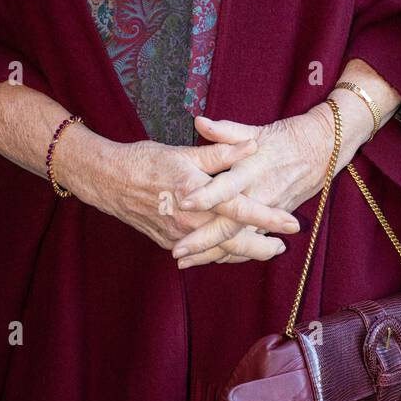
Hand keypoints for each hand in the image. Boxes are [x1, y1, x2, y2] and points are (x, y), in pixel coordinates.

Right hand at [70, 133, 301, 262]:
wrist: (107, 181)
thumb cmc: (145, 160)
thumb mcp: (183, 152)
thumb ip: (220, 152)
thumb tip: (251, 146)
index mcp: (197, 195)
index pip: (241, 210)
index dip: (269, 217)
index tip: (292, 223)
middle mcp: (189, 221)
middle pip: (234, 242)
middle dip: (260, 247)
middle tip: (281, 247)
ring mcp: (178, 235)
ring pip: (217, 252)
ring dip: (242, 253)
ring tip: (263, 250)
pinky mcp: (168, 240)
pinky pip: (200, 253)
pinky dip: (218, 254)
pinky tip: (230, 251)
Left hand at [169, 107, 343, 267]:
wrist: (323, 150)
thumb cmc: (286, 137)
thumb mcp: (256, 131)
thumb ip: (226, 131)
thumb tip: (199, 121)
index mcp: (252, 170)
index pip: (227, 186)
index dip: (206, 196)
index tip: (183, 203)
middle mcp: (261, 194)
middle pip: (231, 224)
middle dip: (203, 240)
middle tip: (177, 252)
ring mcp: (269, 211)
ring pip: (239, 239)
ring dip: (212, 253)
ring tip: (184, 263)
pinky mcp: (275, 221)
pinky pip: (251, 241)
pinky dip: (231, 253)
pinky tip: (209, 260)